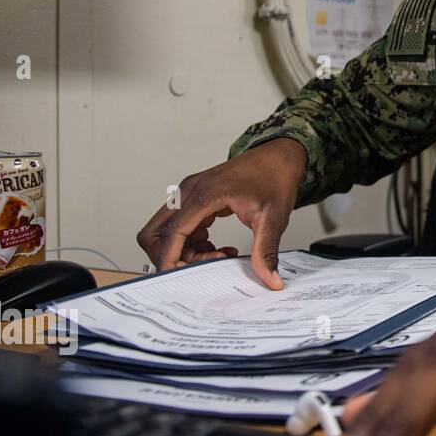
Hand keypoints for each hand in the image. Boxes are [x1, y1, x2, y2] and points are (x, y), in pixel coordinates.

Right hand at [135, 137, 307, 289]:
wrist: (280, 156)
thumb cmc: (275, 178)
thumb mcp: (274, 218)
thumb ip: (266, 251)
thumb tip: (271, 280)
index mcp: (204, 194)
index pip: (171, 233)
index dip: (170, 259)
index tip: (179, 278)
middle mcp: (190, 192)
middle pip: (155, 233)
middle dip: (172, 256)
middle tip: (202, 266)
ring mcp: (190, 194)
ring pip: (168, 233)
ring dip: (186, 251)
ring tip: (220, 255)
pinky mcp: (196, 199)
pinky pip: (181, 228)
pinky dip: (193, 243)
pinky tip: (218, 248)